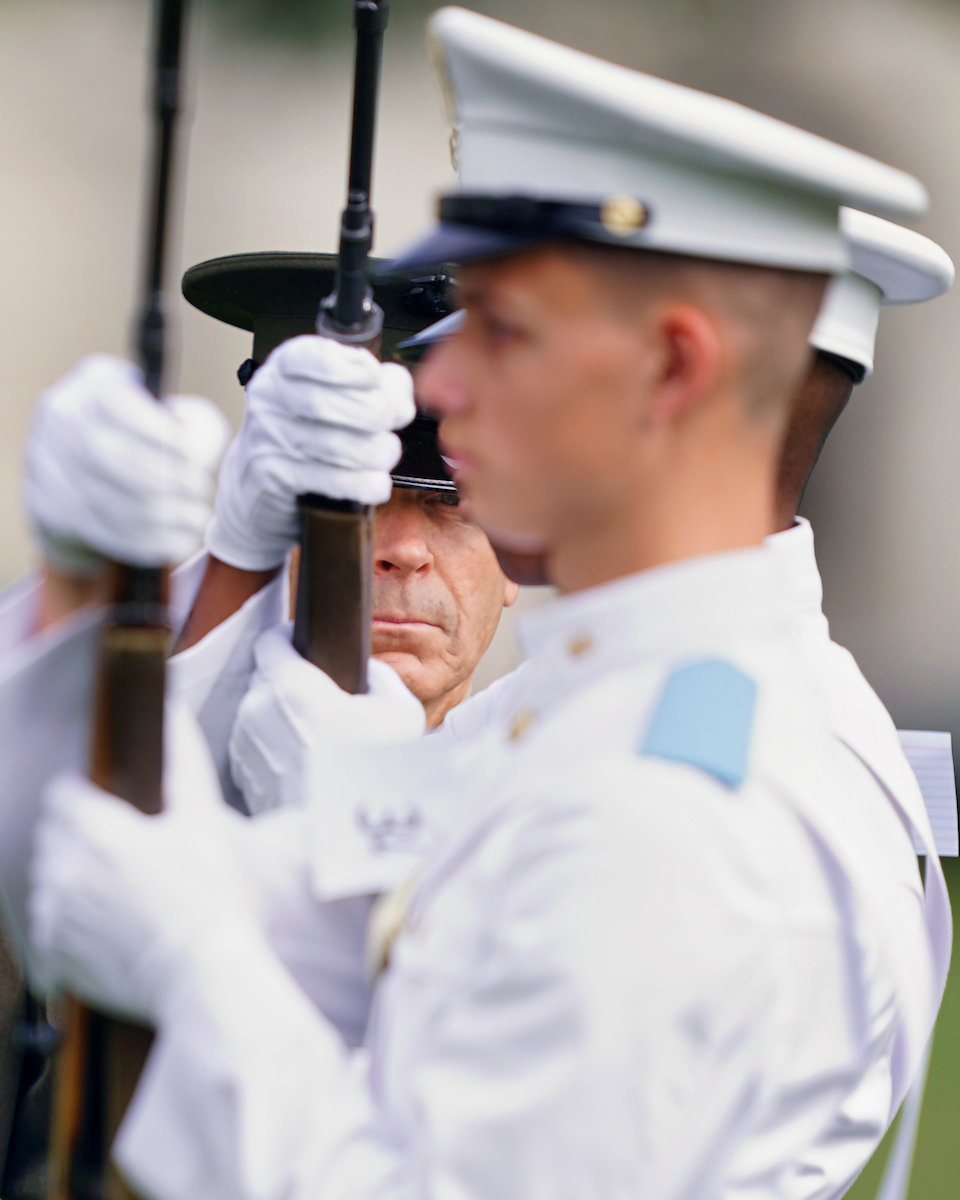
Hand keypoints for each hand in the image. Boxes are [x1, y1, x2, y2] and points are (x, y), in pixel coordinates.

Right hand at [24, 355, 229, 573]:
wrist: (76, 458)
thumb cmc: (136, 430)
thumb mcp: (161, 409)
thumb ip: (190, 419)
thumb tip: (200, 447)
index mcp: (92, 387)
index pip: (119, 405)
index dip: (161, 435)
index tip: (195, 456)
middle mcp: (61, 422)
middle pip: (109, 456)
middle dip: (166, 478)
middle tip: (201, 489)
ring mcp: (48, 466)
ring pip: (106, 499)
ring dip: (163, 515)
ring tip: (197, 517)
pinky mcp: (51, 506)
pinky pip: (102, 530)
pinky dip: (147, 541)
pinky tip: (180, 540)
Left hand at [29, 708, 254, 1023]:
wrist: (205, 973)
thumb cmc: (211, 893)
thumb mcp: (202, 816)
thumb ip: (181, 757)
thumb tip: (174, 711)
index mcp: (92, 829)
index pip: (61, 795)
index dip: (89, 800)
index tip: (117, 813)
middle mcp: (61, 869)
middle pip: (53, 837)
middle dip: (82, 839)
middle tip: (130, 854)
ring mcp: (53, 915)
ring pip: (50, 881)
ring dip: (76, 880)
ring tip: (125, 893)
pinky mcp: (55, 955)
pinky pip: (50, 926)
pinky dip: (73, 923)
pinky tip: (115, 926)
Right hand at [205, 336, 414, 570]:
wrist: (259, 484)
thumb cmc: (307, 433)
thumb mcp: (337, 396)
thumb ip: (377, 387)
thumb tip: (399, 398)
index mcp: (287, 367)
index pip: (313, 356)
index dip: (351, 367)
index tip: (374, 377)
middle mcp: (270, 398)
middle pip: (323, 402)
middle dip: (372, 412)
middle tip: (390, 422)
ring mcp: (268, 439)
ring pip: (330, 444)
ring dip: (373, 451)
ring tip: (386, 453)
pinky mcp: (275, 479)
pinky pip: (327, 480)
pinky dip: (362, 483)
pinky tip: (377, 484)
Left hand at [230, 622, 425, 814]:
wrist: (339, 843)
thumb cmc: (369, 777)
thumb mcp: (400, 714)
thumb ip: (381, 678)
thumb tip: (369, 675)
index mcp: (289, 686)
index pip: (271, 640)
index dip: (291, 640)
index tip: (309, 649)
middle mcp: (255, 711)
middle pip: (267, 677)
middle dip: (293, 683)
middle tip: (327, 702)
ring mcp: (244, 746)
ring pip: (260, 714)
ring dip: (282, 718)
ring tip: (320, 739)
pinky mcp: (242, 777)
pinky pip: (258, 747)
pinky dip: (276, 749)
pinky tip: (307, 766)